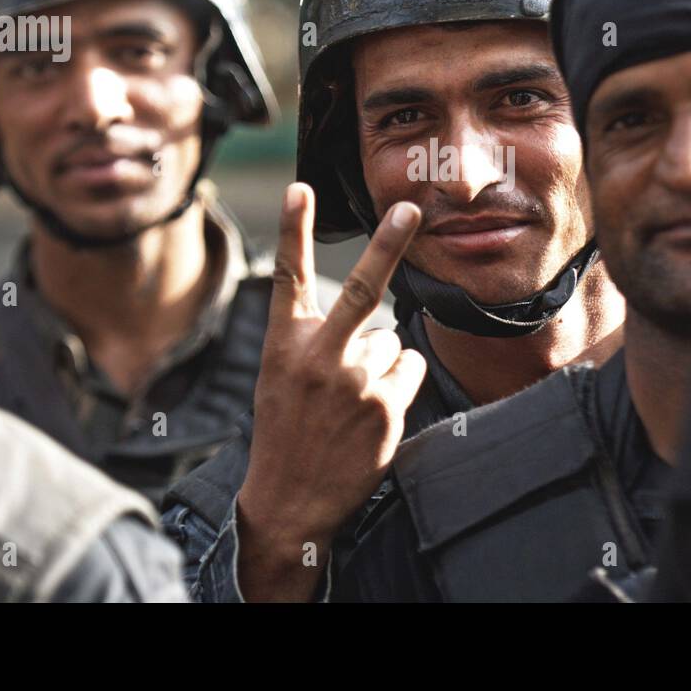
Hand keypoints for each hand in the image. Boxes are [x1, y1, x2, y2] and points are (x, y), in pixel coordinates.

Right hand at [235, 182, 424, 599]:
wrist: (287, 503)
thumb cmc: (286, 433)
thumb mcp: (280, 379)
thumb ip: (315, 341)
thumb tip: (377, 320)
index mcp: (284, 343)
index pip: (289, 276)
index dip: (292, 228)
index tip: (299, 187)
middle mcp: (319, 356)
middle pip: (362, 288)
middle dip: (389, 243)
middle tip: (410, 208)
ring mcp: (354, 382)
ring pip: (392, 342)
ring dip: (382, 364)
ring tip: (351, 403)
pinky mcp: (384, 407)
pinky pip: (407, 368)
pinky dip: (398, 384)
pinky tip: (371, 414)